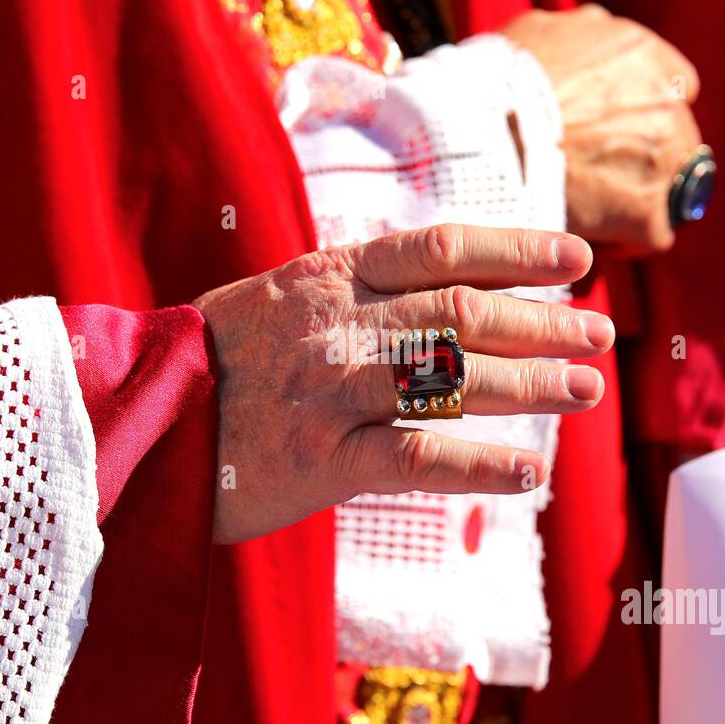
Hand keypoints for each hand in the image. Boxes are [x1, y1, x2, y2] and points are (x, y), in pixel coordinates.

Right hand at [194, 224, 614, 543]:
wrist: (125, 423)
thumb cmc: (202, 365)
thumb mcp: (270, 301)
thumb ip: (344, 294)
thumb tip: (425, 291)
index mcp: (327, 276)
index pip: (440, 250)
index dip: (516, 252)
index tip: (574, 261)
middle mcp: (338, 323)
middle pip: (464, 313)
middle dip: (543, 324)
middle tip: (598, 335)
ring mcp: (330, 389)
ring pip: (455, 378)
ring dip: (531, 385)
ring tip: (586, 391)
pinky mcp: (319, 460)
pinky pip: (417, 460)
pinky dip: (480, 466)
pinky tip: (530, 473)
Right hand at [501, 4, 702, 255]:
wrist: (484, 134)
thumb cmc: (498, 85)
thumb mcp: (540, 34)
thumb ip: (574, 38)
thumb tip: (573, 39)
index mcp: (642, 53)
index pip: (671, 83)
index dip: (638, 110)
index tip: (609, 129)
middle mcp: (664, 98)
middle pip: (670, 135)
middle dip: (638, 152)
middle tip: (593, 173)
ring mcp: (663, 154)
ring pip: (664, 185)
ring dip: (632, 196)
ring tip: (587, 212)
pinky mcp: (649, 209)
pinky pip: (649, 234)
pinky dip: (623, 239)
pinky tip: (591, 238)